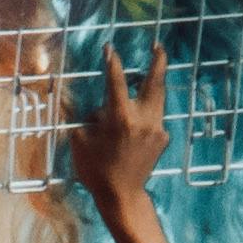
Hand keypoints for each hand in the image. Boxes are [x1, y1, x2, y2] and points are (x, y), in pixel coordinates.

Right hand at [69, 43, 168, 216]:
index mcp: (121, 117)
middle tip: (158, 46)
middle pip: (155, 82)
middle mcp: (143, 119)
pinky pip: (154, 119)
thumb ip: (89, 118)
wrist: (121, 196)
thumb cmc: (96, 170)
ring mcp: (157, 129)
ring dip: (152, 85)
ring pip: (157, 98)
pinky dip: (145, 114)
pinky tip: (135, 122)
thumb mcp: (80, 141)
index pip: (116, 81)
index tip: (110, 48)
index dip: (112, 62)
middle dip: (158, 61)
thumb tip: (100, 108)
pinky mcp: (162, 139)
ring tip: (146, 75)